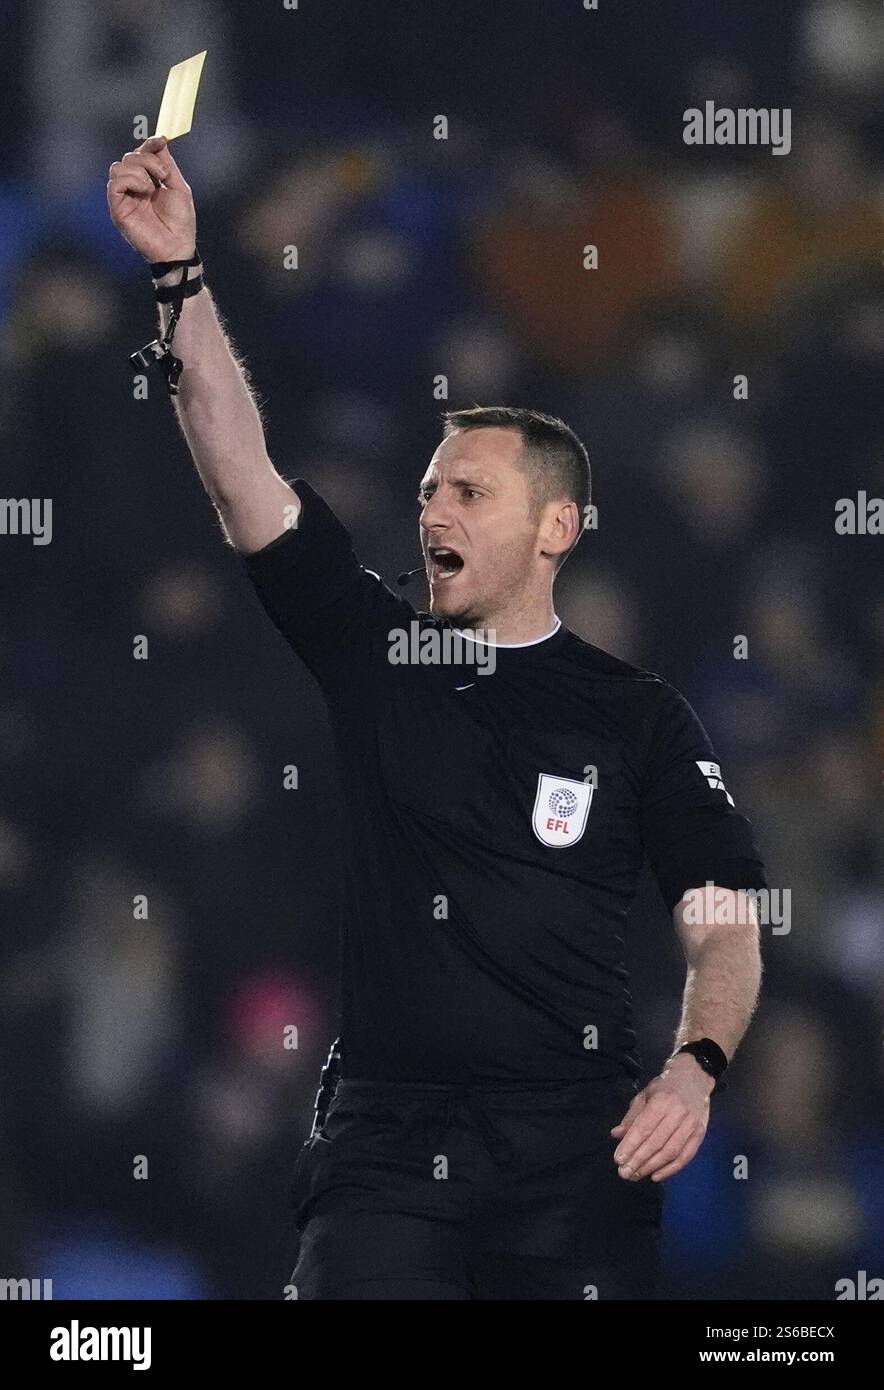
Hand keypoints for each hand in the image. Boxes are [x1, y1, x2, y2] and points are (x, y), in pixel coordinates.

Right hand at [106, 136, 195, 264]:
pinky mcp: (117, 208)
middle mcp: (133, 187)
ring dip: (138, 170)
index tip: (160, 142)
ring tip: (152, 187)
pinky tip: (144, 190)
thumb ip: (167, 164)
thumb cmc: (181, 222)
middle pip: (129, 157)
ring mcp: (124, 197)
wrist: (177, 246)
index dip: (148, 145)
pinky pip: (114, 183)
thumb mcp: (178, 186)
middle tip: (162, 175)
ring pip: (119, 166)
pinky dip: (130, 180)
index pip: (140, 154)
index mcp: (148, 181)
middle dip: (147, 159)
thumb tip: (159, 139)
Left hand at [610, 1053, 713, 1182]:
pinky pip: (686, 1157)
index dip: (630, 1145)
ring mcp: (691, 1125)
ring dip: (652, 1167)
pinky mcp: (701, 1134)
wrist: (694, 1078)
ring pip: (670, 1152)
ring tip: (636, 1175)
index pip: (643, 1128)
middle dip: (638, 1160)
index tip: (618, 1160)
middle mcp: (678, 1113)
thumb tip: (616, 1135)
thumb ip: (631, 1116)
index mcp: (661, 1101)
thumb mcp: (644, 1095)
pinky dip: (671, 1169)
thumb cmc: (665, 1087)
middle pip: (656, 1143)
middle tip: (624, 1173)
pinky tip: (656, 1176)